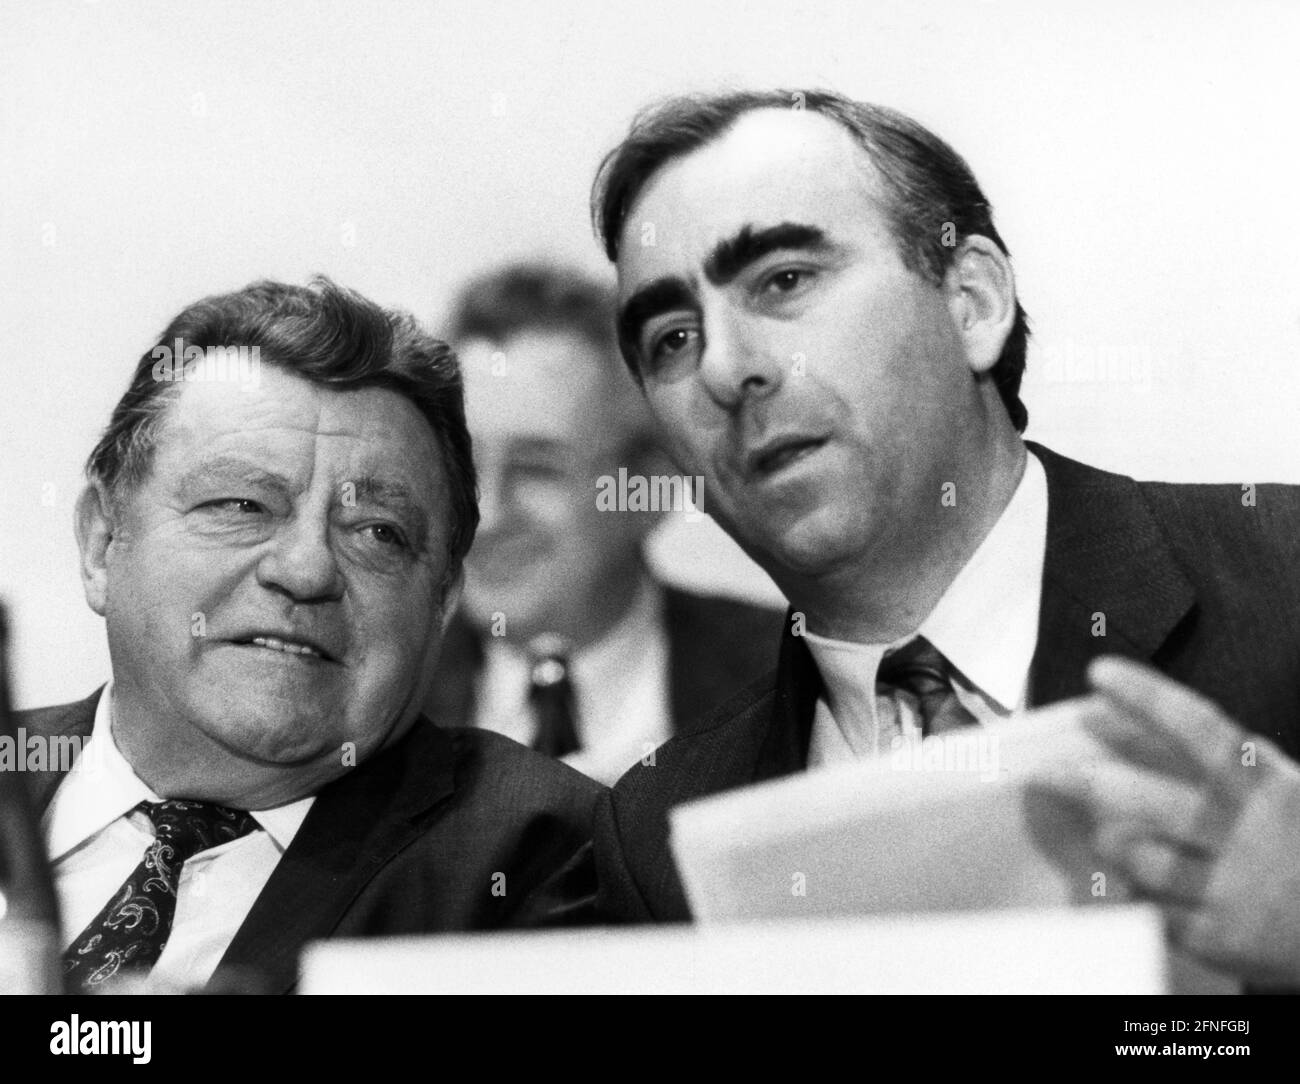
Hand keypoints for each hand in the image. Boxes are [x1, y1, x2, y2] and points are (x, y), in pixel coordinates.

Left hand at [1048, 656, 1299, 984]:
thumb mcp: (1285, 793)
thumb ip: (1229, 764)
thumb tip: (1139, 721)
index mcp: (1266, 787)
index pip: (1198, 728)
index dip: (1147, 696)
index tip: (1100, 673)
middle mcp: (1248, 833)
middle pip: (1144, 798)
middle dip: (1085, 781)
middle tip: (1047, 773)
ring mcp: (1232, 888)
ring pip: (1135, 854)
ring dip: (1114, 844)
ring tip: (1112, 837)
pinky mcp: (1218, 937)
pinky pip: (1147, 907)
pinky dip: (1138, 893)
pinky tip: (1143, 886)